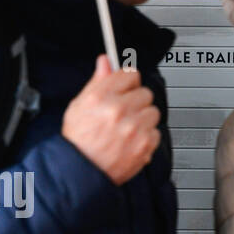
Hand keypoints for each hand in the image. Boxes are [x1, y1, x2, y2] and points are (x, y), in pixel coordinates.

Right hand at [62, 55, 160, 185]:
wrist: (79, 173)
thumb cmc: (78, 140)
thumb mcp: (79, 106)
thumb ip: (97, 82)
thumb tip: (106, 61)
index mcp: (101, 97)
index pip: (129, 74)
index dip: (127, 82)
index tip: (125, 88)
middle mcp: (118, 110)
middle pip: (145, 93)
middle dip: (135, 102)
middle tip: (121, 115)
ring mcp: (134, 128)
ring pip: (153, 112)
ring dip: (142, 119)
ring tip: (125, 130)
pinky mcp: (145, 144)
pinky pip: (156, 132)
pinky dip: (146, 137)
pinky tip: (130, 142)